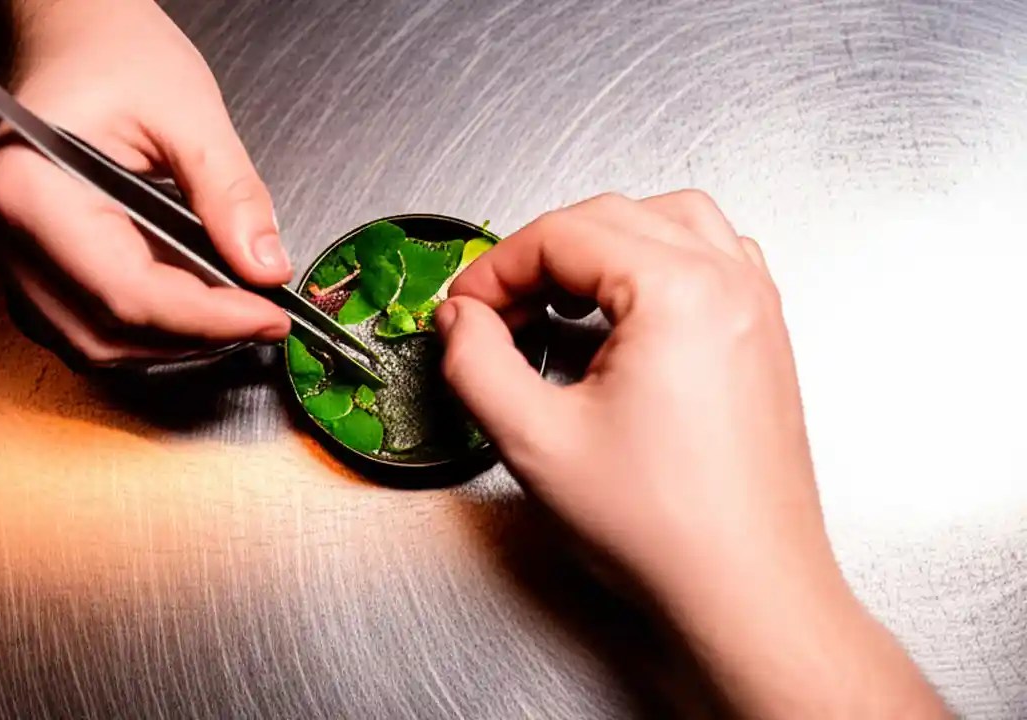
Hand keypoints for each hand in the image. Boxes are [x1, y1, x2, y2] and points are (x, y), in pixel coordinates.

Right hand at [0, 0, 289, 366]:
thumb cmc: (112, 51)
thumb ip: (230, 194)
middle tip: (260, 316)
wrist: (73, 32)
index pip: (126, 292)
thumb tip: (263, 267)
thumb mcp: (189, 111)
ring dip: (168, 340)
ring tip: (230, 310)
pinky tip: (188, 302)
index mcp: (29, 187)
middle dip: (193, 336)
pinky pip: (80, 322)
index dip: (206, 317)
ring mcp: (3, 250)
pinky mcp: (22, 260)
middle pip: (105, 329)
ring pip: (90, 341)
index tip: (268, 314)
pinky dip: (141, 327)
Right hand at [437, 191, 946, 717]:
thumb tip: (460, 319)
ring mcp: (756, 308)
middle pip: (613, 217)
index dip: (497, 268)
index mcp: (678, 292)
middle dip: (540, 255)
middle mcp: (728, 284)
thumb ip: (477, 363)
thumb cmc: (663, 529)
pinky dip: (655, 262)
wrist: (748, 591)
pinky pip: (710, 258)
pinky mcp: (764, 338)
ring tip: (557, 301)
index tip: (465, 309)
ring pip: (668, 222)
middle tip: (496, 312)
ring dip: (600, 245)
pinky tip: (622, 314)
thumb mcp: (535, 441)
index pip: (563, 235)